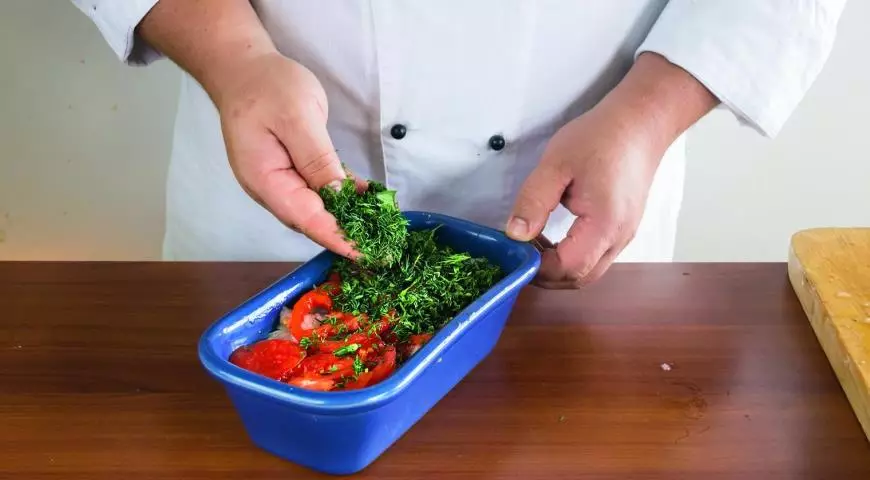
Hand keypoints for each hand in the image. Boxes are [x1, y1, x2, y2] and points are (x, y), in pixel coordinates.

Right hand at [212, 52, 363, 258]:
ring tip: (381, 230)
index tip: (366, 254)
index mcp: (266, 180)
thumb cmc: (266, 87)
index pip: (307, 219)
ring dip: (348, 219)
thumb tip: (336, 197)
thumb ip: (317, 160)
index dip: (338, 238)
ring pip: (318, 208)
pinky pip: (320, 190)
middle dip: (347, 235)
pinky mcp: (293, 170)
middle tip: (383, 248)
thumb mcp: (296, 118)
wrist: (243, 69)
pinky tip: (369, 199)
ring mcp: (281, 181)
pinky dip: (344, 196)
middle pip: (312, 220)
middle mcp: (272, 189)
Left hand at [505, 53, 717, 287]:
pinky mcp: (624, 228)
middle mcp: (620, 238)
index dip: (537, 267)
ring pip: (589, 271)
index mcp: (604, 225)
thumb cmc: (600, 137)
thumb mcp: (556, 165)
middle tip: (522, 252)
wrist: (640, 122)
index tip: (516, 249)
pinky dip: (572, 255)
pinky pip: (597, 256)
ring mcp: (625, 235)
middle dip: (547, 274)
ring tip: (535, 242)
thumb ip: (533, 201)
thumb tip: (515, 234)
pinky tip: (554, 236)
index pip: (567, 268)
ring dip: (559, 266)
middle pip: (580, 278)